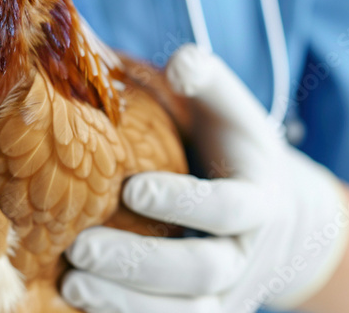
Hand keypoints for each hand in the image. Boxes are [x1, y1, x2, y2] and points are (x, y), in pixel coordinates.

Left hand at [63, 45, 348, 312]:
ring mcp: (226, 293)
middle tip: (80, 249)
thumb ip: (210, 82)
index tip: (131, 189)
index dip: (185, 202)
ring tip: (71, 282)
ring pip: (184, 312)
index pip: (229, 209)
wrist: (277, 218)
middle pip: (201, 271)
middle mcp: (245, 254)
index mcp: (259, 200)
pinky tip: (79, 304)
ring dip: (127, 303)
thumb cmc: (236, 151)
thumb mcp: (233, 112)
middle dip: (141, 265)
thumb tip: (182, 61)